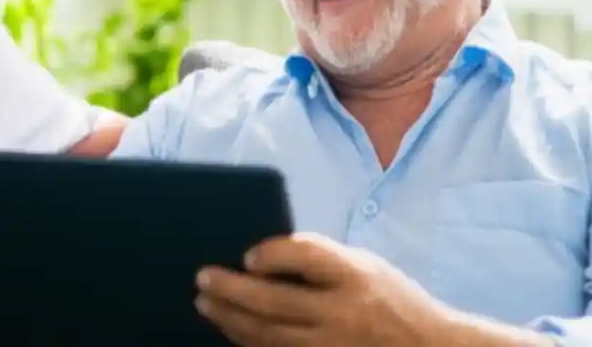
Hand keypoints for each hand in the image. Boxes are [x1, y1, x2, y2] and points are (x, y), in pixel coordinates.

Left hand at [193, 233, 450, 346]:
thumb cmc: (389, 299)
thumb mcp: (365, 266)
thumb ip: (321, 259)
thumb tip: (260, 255)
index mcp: (354, 275)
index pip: (306, 255)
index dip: (272, 253)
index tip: (247, 256)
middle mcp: (343, 312)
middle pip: (274, 301)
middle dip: (231, 290)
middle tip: (202, 278)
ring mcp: (332, 346)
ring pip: (268, 336)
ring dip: (230, 319)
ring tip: (205, 304)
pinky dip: (249, 343)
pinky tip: (232, 331)